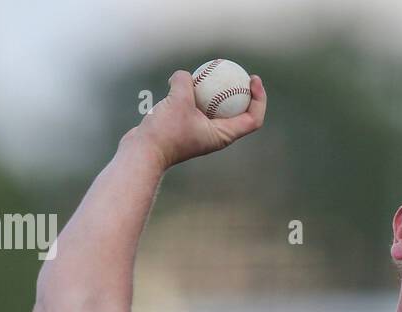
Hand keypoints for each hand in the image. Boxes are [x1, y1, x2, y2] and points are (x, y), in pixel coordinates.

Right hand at [126, 70, 267, 169]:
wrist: (142, 152)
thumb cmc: (164, 132)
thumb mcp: (178, 101)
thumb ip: (185, 82)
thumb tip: (186, 74)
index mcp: (223, 135)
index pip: (253, 119)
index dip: (260, 99)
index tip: (253, 80)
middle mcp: (215, 135)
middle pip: (238, 111)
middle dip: (242, 92)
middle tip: (238, 71)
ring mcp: (200, 131)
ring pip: (215, 107)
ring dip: (215, 90)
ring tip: (212, 70)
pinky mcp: (185, 126)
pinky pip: (196, 106)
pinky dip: (194, 93)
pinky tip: (185, 79)